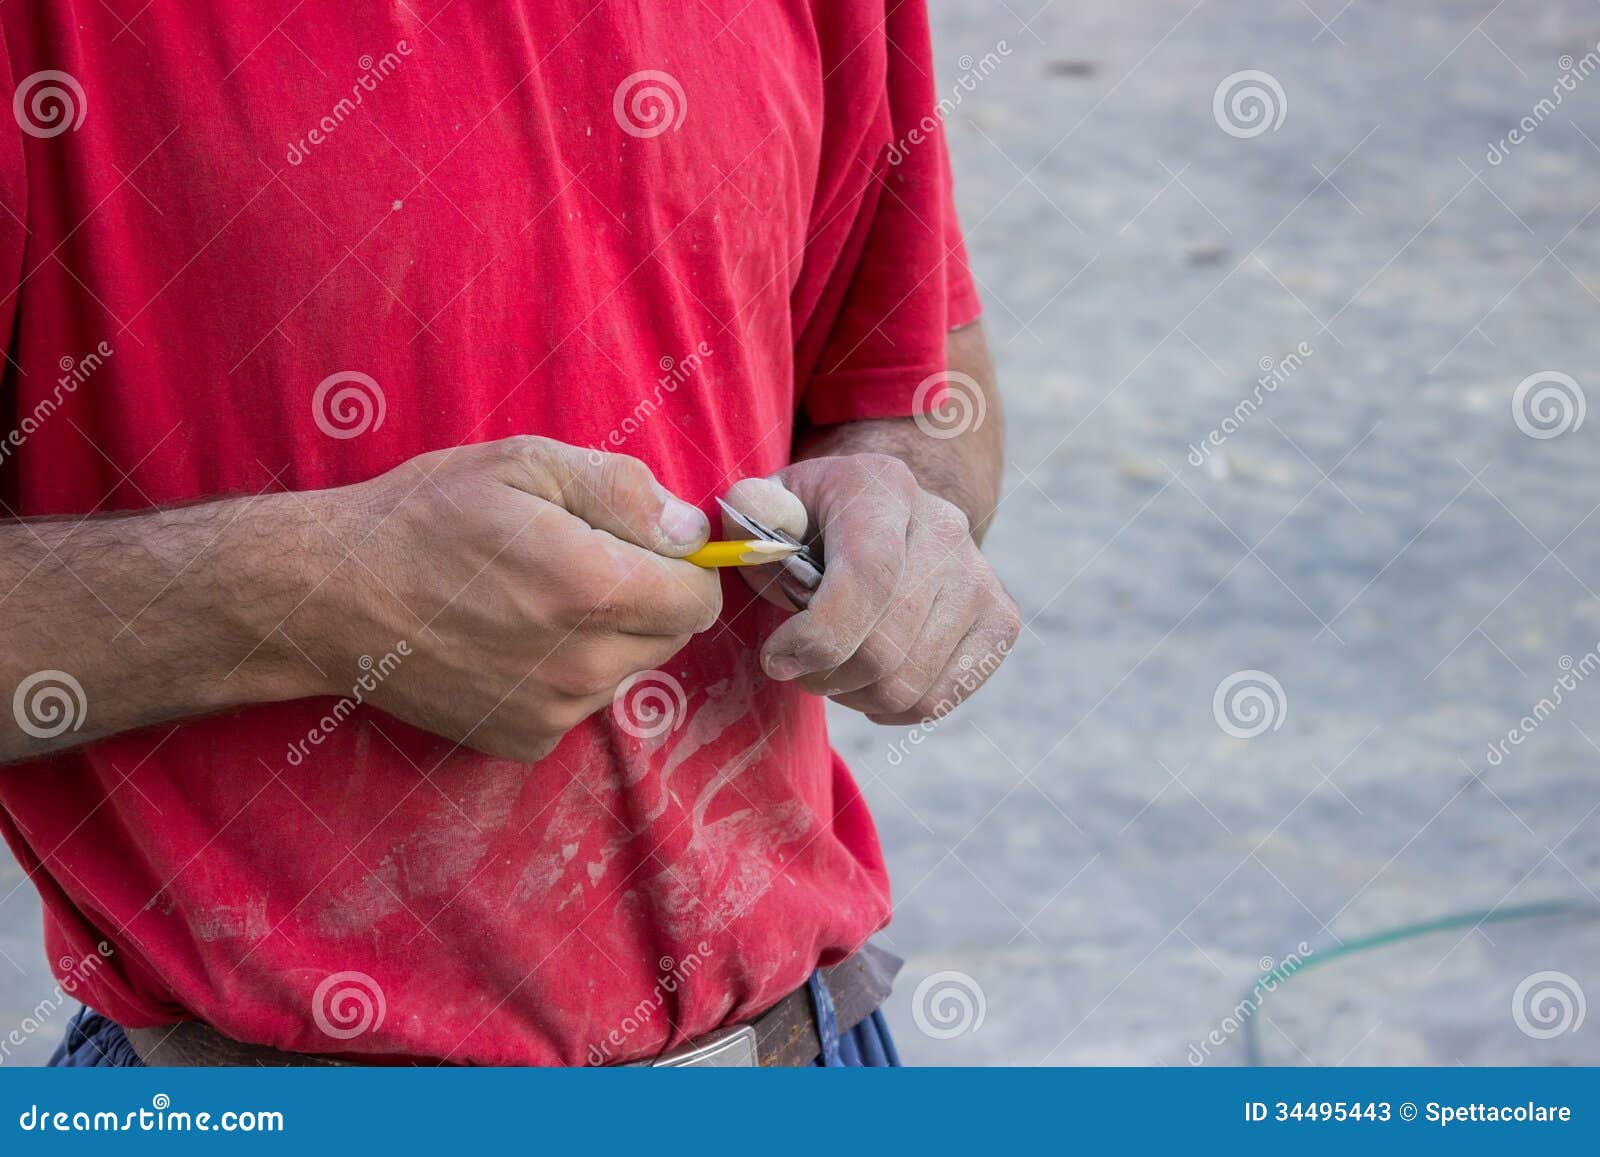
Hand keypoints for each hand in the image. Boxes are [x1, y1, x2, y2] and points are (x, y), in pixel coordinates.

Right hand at [308, 436, 721, 760]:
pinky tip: (508, 640)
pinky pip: (580, 703)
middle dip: (645, 600)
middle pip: (671, 637)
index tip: (645, 548)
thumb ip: (624, 492)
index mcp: (595, 590)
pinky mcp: (524, 740)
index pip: (701, 598)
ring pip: (627, 670)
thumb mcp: (526, 465)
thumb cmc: (426, 517)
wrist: (331, 598)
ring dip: (604, 638)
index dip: (682, 567)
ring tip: (532, 601)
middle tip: (577, 565)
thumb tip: (693, 531)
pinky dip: (562, 674)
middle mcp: (584, 664)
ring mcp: (554, 711)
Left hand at [728, 454, 1018, 724]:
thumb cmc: (813, 521)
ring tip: (832, 670)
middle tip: (797, 666)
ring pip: (911, 684)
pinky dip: (893, 708)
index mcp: (883, 488)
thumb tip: (754, 512)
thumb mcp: (773, 504)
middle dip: (825, 674)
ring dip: (855, 695)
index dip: (818, 637)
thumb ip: (753, 510)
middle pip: (886, 646)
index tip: (775, 658)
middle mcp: (944, 526)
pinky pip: (941, 699)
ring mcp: (980, 575)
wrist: (889, 516)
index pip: (868, 577)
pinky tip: (869, 680)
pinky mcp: (1000, 619)